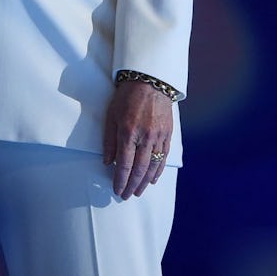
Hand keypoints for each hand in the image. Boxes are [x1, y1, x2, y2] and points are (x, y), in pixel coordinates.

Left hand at [102, 79, 172, 198]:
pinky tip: (153, 179)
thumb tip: (108, 162)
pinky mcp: (168, 135)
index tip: (117, 190)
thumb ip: (109, 140)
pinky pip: (163, 157)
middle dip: (132, 185)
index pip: (125, 164)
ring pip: (153, 166)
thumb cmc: (127, 96)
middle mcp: (145, 137)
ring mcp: (158, 137)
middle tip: (127, 195)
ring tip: (138, 191)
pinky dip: (158, 171)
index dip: (120, 180)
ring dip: (145, 182)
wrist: (149, 81)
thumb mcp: (111, 115)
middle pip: (140, 169)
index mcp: (129, 132)